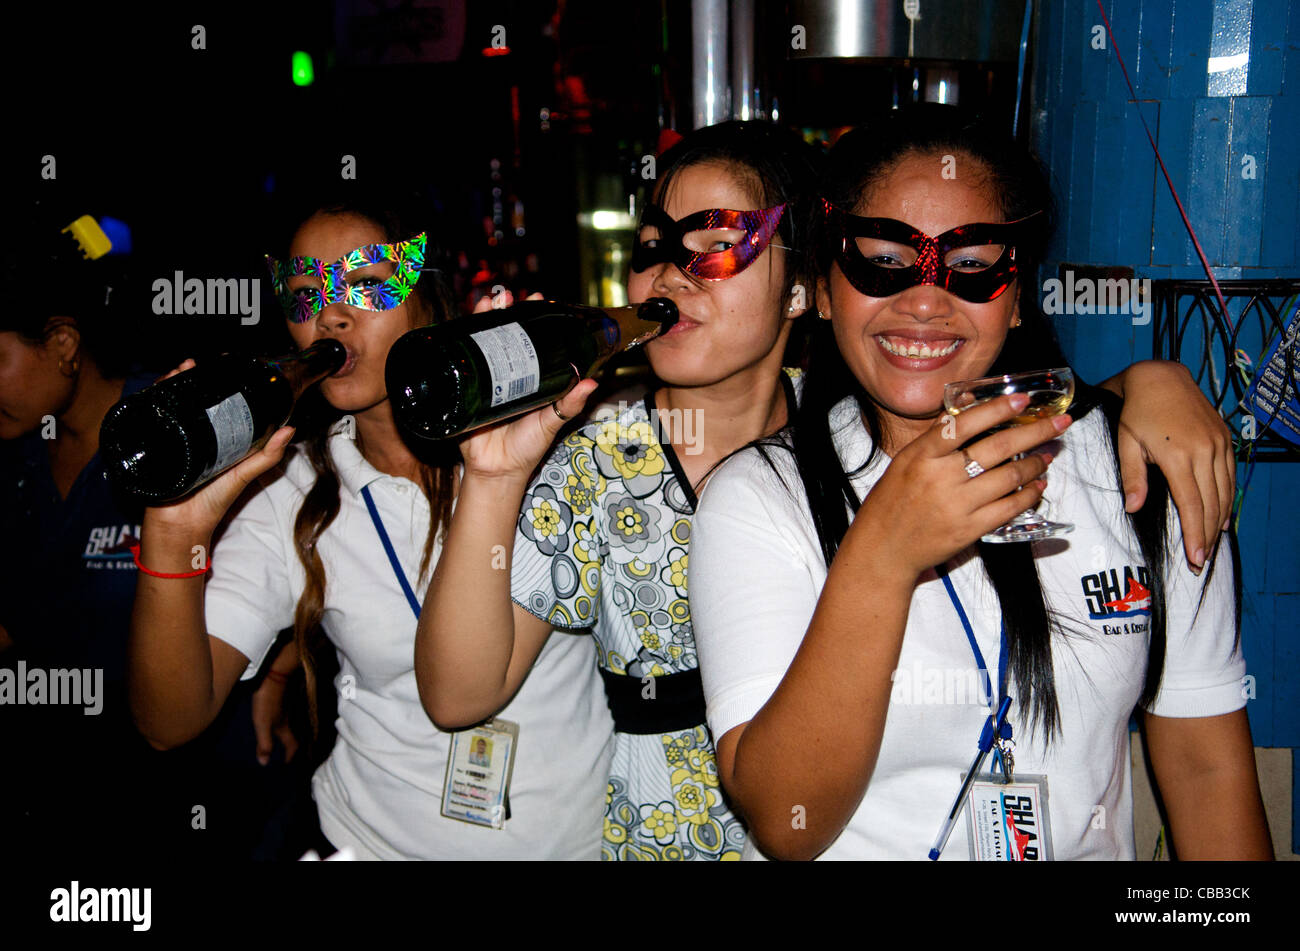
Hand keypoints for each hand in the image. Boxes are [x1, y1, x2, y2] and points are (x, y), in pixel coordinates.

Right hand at [143, 358, 295, 537]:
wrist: (182, 526)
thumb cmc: (212, 503)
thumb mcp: (244, 475)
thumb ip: (267, 455)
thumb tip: (291, 429)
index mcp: (211, 439)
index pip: (209, 404)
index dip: (211, 385)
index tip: (219, 368)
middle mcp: (188, 435)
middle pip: (185, 399)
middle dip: (187, 379)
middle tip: (193, 365)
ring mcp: (167, 439)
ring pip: (166, 404)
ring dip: (170, 384)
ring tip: (180, 370)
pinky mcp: (150, 446)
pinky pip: (148, 420)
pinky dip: (151, 401)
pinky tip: (157, 389)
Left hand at [251, 674, 298, 765]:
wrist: (274, 673)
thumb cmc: (268, 700)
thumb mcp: (263, 724)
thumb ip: (264, 743)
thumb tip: (264, 763)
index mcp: (284, 726)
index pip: (292, 744)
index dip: (290, 755)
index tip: (287, 763)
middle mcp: (288, 717)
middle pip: (292, 733)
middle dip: (289, 744)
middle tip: (285, 752)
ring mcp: (285, 705)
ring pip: (287, 722)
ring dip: (284, 732)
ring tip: (277, 737)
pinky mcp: (280, 696)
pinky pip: (282, 712)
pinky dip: (278, 719)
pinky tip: (271, 716)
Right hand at [457, 291, 596, 480]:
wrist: (496, 471)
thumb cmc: (526, 449)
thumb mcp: (551, 423)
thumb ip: (569, 405)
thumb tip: (592, 382)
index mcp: (530, 375)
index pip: (532, 337)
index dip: (534, 317)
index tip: (539, 300)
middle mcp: (508, 371)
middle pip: (505, 331)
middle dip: (507, 309)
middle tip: (512, 297)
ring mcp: (484, 376)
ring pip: (483, 338)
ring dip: (486, 315)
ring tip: (491, 301)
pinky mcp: (464, 385)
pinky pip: (461, 357)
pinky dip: (461, 335)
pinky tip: (466, 321)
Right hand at [852, 394, 1069, 577]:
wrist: (884, 549)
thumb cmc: (892, 501)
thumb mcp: (906, 461)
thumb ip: (937, 435)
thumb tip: (968, 404)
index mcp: (922, 455)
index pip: (964, 425)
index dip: (997, 409)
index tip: (1024, 400)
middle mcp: (940, 477)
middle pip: (997, 448)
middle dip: (1035, 432)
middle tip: (1060, 423)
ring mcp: (956, 505)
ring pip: (1009, 478)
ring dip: (1035, 464)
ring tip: (1048, 455)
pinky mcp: (969, 530)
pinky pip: (1008, 508)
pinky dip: (1028, 495)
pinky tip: (1037, 486)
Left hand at [1114, 361, 1233, 568]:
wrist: (1160, 378)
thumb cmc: (1137, 412)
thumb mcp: (1127, 443)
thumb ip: (1133, 477)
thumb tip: (1133, 509)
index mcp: (1178, 457)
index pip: (1191, 505)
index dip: (1194, 534)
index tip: (1196, 558)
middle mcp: (1205, 452)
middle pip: (1211, 504)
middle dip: (1207, 536)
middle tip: (1202, 560)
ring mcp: (1219, 444)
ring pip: (1224, 492)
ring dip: (1219, 521)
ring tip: (1211, 544)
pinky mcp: (1225, 439)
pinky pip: (1230, 476)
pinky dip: (1227, 499)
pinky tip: (1223, 516)